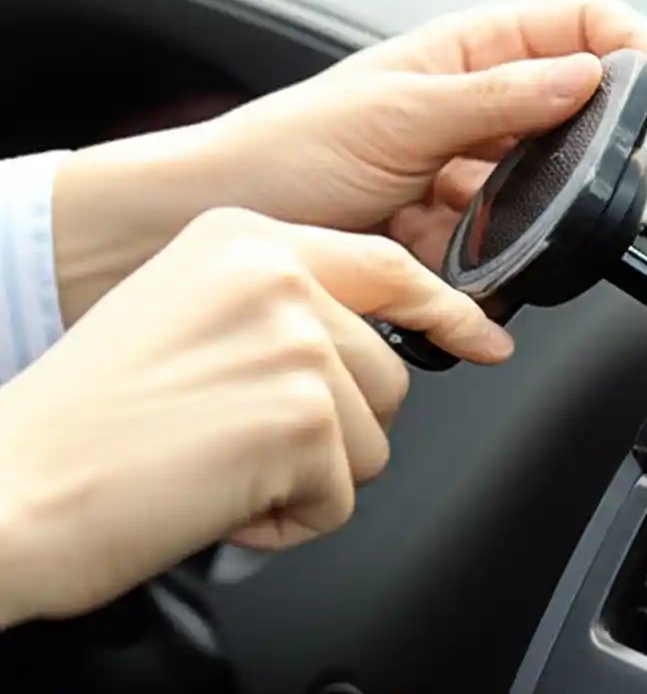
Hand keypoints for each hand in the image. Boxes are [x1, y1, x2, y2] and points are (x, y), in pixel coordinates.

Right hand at [0, 207, 511, 627]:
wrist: (18, 488)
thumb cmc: (88, 421)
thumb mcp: (189, 316)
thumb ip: (281, 309)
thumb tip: (368, 343)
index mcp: (247, 240)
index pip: (387, 268)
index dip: (444, 312)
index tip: (485, 339)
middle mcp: (277, 277)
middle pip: (387, 377)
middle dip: (329, 430)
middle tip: (234, 438)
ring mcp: (295, 342)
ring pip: (373, 441)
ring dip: (307, 476)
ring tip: (219, 463)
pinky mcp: (303, 417)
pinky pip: (340, 499)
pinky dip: (287, 521)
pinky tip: (218, 499)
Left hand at [52, 0, 646, 323]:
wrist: (221, 228)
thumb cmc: (284, 152)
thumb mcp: (398, 114)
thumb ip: (498, 98)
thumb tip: (587, 77)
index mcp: (463, 54)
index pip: (577, 29)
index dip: (635, 48)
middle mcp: (471, 108)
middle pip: (572, 116)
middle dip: (591, 150)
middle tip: (599, 177)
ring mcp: (461, 173)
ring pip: (540, 195)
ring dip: (535, 223)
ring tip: (502, 237)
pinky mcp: (449, 233)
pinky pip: (501, 251)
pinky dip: (497, 273)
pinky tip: (476, 281)